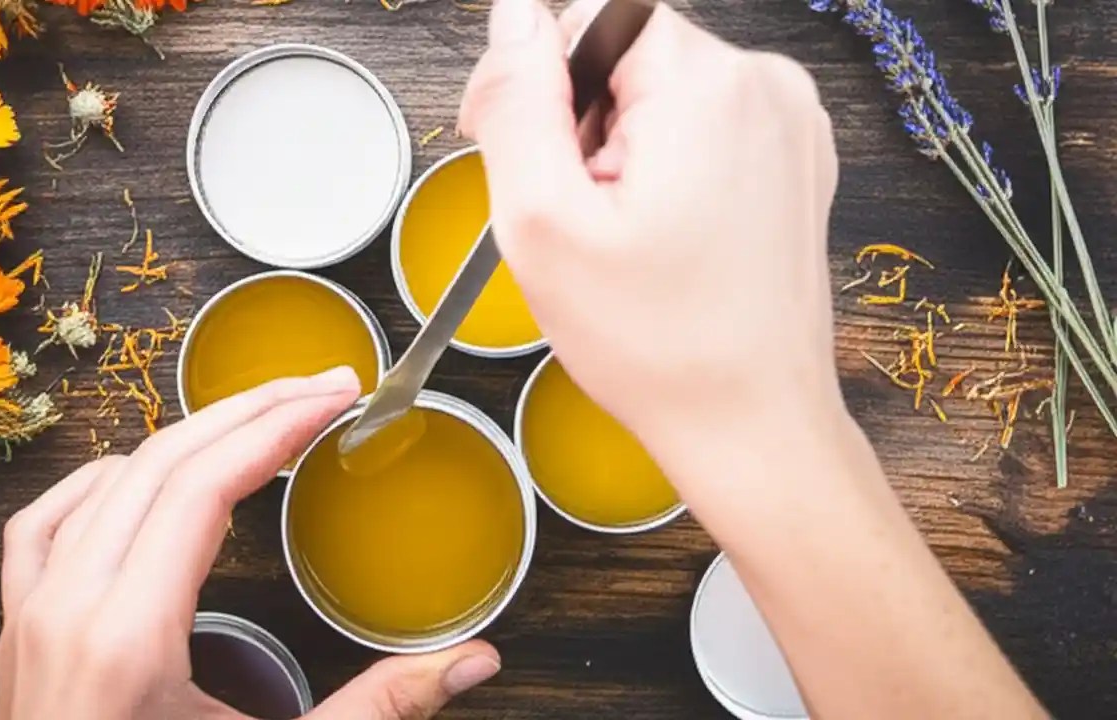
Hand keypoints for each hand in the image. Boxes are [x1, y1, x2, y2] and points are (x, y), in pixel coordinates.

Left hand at [0, 368, 500, 719]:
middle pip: (158, 464)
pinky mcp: (17, 632)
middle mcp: (66, 610)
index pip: (203, 488)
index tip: (336, 395)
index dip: (277, 427)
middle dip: (249, 412)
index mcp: (128, 637)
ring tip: (257, 420)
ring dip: (184, 438)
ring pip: (103, 481)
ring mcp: (29, 616)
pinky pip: (44, 524)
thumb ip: (379, 710)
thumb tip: (476, 661)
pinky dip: (101, 481)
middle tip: (322, 387)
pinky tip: (141, 473)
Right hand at [459, 0, 841, 464]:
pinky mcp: (794, 160)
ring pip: (663, 93)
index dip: (537, 78)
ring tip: (627, 234)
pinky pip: (704, 129)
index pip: (590, 13)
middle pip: (628, 52)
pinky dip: (668, 169)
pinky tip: (664, 236)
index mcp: (706, 86)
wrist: (752, 423)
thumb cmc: (658, 344)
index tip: (528, 152)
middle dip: (583, 122)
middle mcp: (764, 87)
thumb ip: (517, 100)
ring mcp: (790, 124)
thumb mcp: (544, 222)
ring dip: (623, 150)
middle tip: (581, 214)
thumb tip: (512, 18)